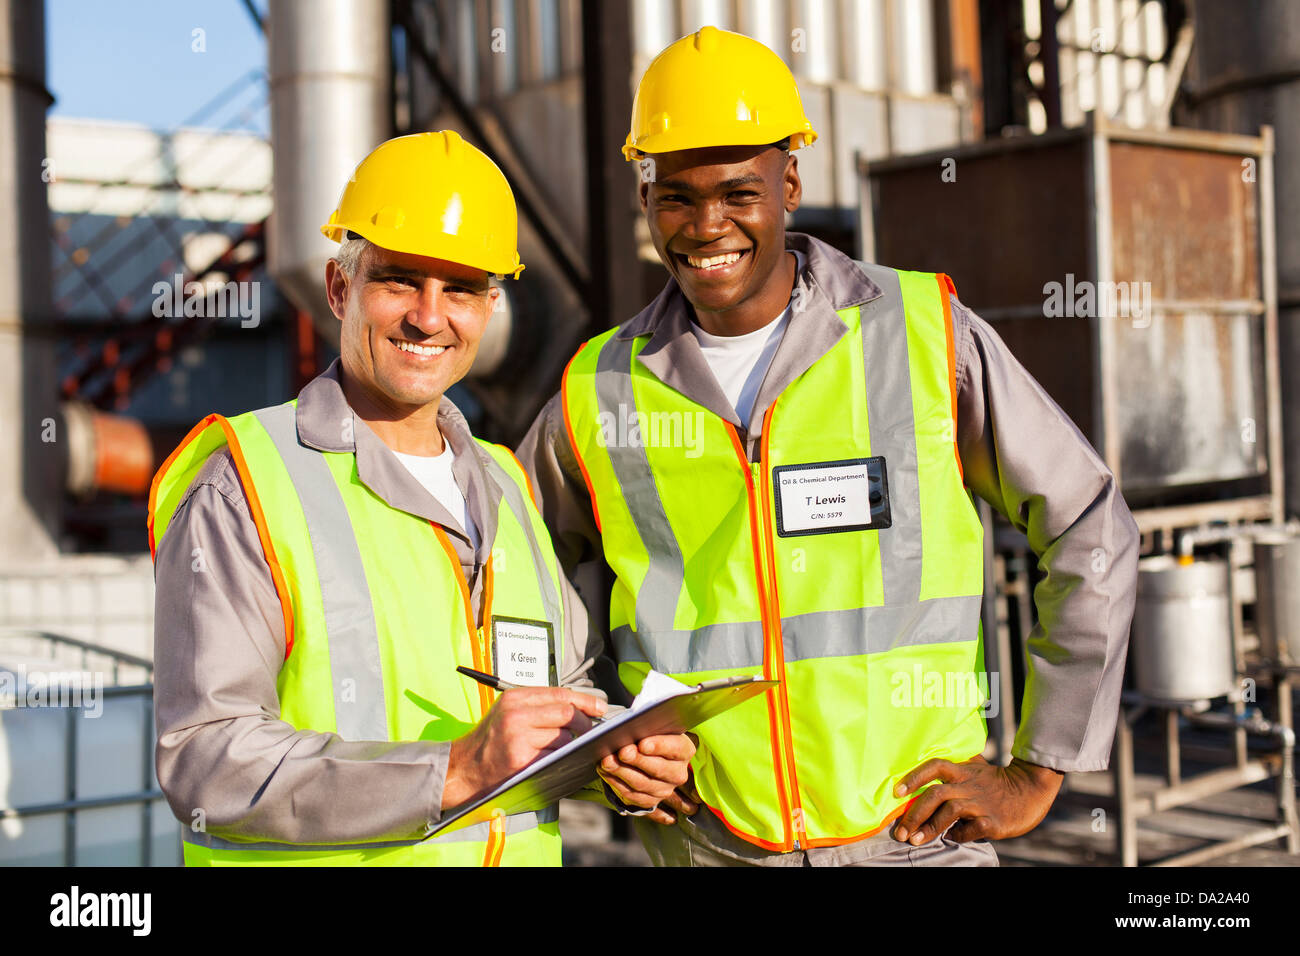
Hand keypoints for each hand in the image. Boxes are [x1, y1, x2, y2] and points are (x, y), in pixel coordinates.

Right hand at [443, 687, 605, 808]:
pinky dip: (560, 759)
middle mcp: (516, 714)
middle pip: (567, 713)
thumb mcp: (509, 712)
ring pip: (564, 737)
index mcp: (515, 698)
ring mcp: (518, 737)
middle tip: (587, 731)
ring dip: (570, 744)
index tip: (600, 707)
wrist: (465, 767)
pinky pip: (555, 756)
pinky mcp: (521, 760)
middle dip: (584, 723)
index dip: (586, 701)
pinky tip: (555, 760)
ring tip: (564, 748)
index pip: (560, 693)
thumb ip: (538, 706)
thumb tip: (578, 706)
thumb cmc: (491, 741)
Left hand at [597, 733, 696, 823]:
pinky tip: (605, 771)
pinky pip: (631, 795)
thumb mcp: (652, 727)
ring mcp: (665, 789)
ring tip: (607, 761)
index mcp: (684, 750)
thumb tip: (631, 729)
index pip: (676, 748)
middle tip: (622, 752)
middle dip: (637, 760)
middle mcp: (678, 772)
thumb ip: (647, 727)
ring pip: (642, 784)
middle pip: (658, 769)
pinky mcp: (649, 801)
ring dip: (622, 772)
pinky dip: (616, 782)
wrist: (645, 754)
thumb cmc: (649, 735)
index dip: (659, 746)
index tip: (642, 744)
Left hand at [890, 755, 1062, 845]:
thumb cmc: (996, 781)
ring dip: (929, 828)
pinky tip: (950, 839)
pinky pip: (968, 830)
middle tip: (900, 832)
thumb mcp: (974, 768)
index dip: (914, 778)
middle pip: (935, 795)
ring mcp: (980, 803)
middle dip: (913, 814)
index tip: (897, 792)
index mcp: (962, 771)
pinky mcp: (992, 821)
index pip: (934, 766)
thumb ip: (953, 770)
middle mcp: (969, 785)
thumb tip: (923, 777)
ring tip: (915, 840)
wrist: (1031, 789)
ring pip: (949, 812)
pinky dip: (956, 836)